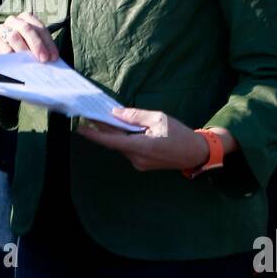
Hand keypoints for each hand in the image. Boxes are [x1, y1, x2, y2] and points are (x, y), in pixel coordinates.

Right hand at [0, 11, 58, 62]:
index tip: (53, 57)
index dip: (47, 43)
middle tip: (43, 59)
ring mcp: (1, 28)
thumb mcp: (34, 50)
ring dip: (24, 50)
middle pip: (26, 28)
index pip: (39, 28)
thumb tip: (50, 59)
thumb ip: (41, 51)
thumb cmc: (23, 54)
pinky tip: (15, 62)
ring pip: (13, 35)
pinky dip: (9, 53)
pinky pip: (1, 44)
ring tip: (29, 62)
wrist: (3, 62)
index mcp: (27, 19)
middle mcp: (13, 20)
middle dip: (37, 44)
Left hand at [76, 106, 236, 171]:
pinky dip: (124, 139)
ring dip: (115, 134)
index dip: (94, 135)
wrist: (195, 153)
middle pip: (115, 143)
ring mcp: (139, 164)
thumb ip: (135, 116)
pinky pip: (128, 150)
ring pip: (121, 146)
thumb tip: (116, 113)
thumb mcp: (158, 118)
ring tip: (109, 119)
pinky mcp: (142, 164)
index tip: (80, 128)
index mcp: (142, 147)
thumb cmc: (180, 134)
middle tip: (94, 115)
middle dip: (105, 130)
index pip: (112, 141)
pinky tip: (123, 129)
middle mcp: (137, 159)